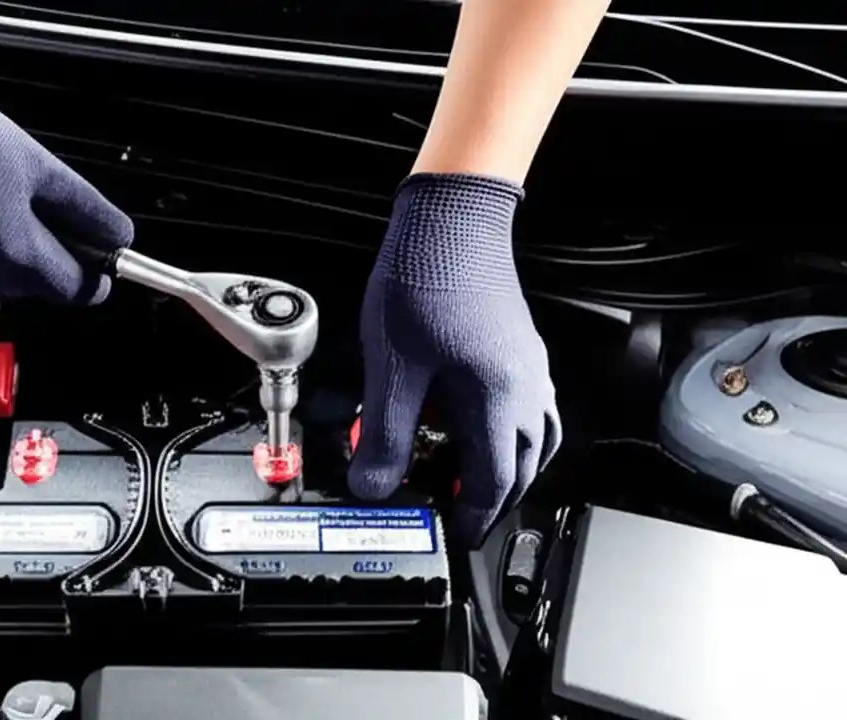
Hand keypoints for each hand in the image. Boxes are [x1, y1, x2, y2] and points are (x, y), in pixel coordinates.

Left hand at [348, 174, 560, 547]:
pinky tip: (475, 422)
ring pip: (534, 439)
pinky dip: (508, 431)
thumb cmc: (425, 278)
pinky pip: (528, 407)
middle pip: (524, 467)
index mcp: (498, 399)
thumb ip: (383, 434)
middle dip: (493, 499)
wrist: (450, 218)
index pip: (495, 483)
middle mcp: (525, 386)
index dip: (471, 517)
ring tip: (470, 478)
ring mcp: (528, 365)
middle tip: (460, 514)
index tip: (452, 535)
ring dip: (507, 467)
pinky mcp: (518, 347)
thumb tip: (373, 486)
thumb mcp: (392, 368)